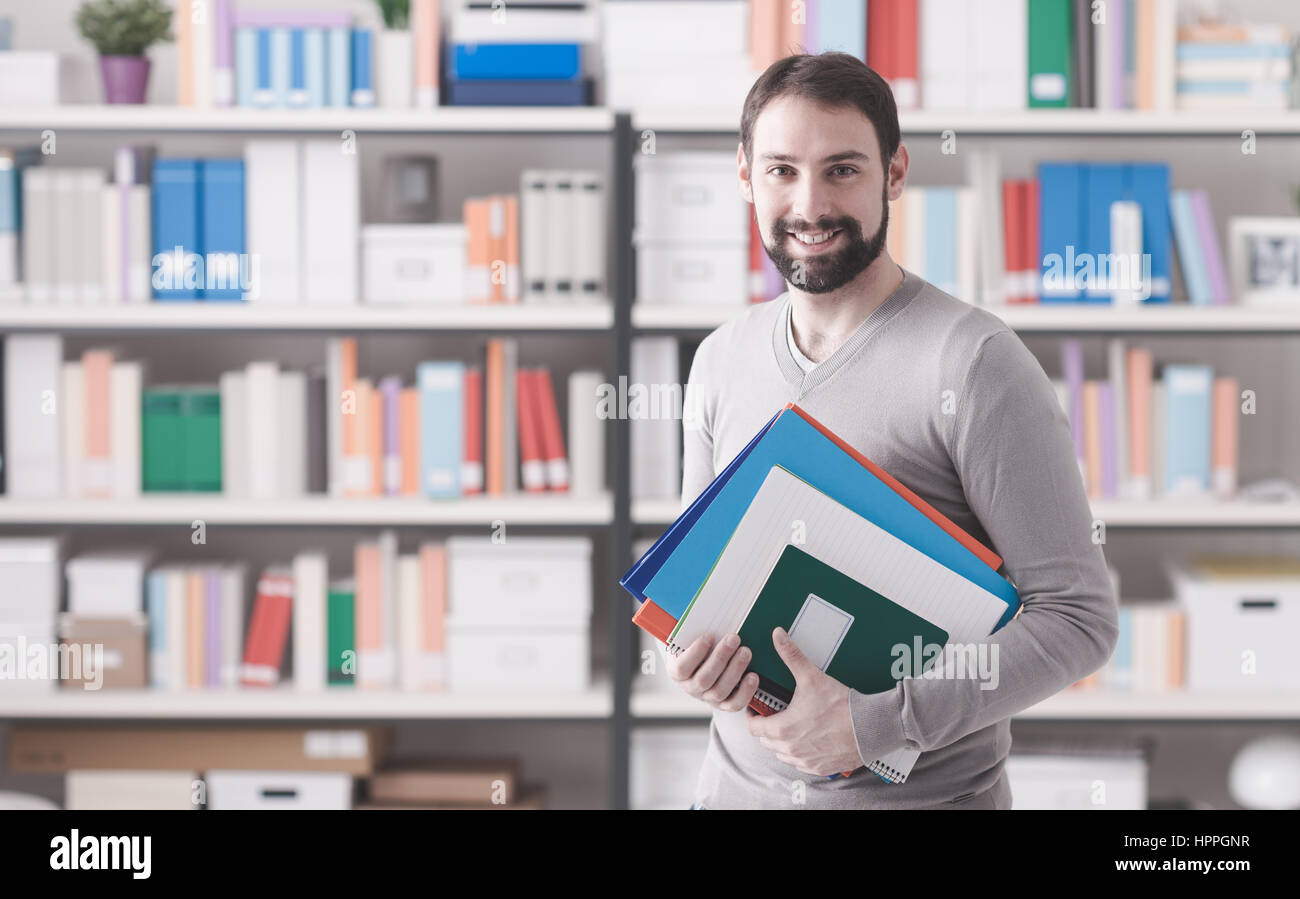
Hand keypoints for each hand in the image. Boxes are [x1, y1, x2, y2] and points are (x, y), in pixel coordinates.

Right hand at [667, 633, 759, 711]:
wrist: (703, 662)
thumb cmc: (696, 645)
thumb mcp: (689, 637)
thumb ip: (693, 630)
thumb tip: (707, 615)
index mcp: (677, 672)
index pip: (682, 667)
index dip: (695, 653)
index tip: (709, 635)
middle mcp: (691, 688)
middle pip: (704, 680)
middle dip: (720, 657)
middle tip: (734, 638)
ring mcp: (707, 698)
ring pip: (719, 691)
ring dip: (735, 670)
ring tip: (746, 652)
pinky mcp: (723, 705)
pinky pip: (734, 704)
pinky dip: (745, 691)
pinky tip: (753, 676)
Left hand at [747, 627, 860, 775]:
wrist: (870, 727)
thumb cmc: (841, 706)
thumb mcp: (812, 677)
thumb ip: (791, 655)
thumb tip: (778, 636)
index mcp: (782, 729)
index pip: (753, 727)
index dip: (753, 715)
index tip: (759, 708)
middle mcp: (790, 750)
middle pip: (766, 741)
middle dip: (768, 727)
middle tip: (778, 713)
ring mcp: (805, 761)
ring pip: (782, 754)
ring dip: (783, 742)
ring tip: (794, 725)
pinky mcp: (819, 768)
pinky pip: (800, 764)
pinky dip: (801, 753)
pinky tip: (810, 739)